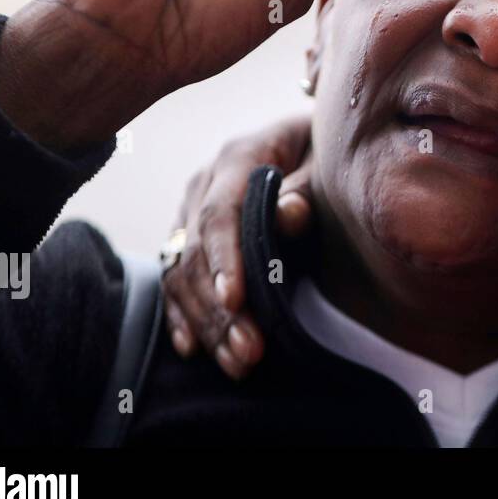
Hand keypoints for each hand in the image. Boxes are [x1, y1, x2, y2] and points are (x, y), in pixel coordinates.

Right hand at [162, 115, 314, 378]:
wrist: (310, 136)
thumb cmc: (323, 148)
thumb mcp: (324, 159)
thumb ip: (306, 188)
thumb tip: (287, 215)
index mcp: (239, 156)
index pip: (220, 213)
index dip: (225, 260)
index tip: (236, 302)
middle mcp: (204, 181)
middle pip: (197, 252)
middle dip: (220, 309)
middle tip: (249, 352)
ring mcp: (191, 207)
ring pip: (181, 272)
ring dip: (206, 322)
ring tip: (237, 363)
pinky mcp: (189, 231)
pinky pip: (173, 276)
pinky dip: (181, 314)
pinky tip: (193, 348)